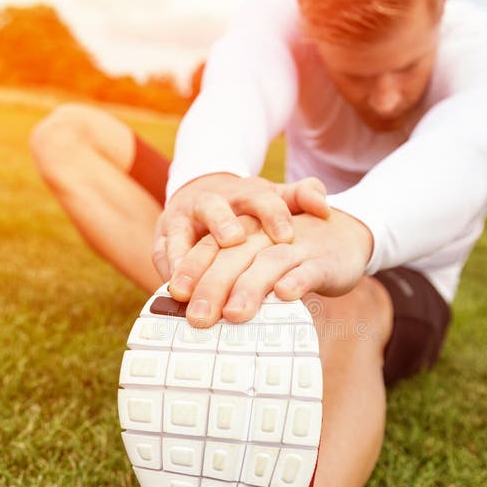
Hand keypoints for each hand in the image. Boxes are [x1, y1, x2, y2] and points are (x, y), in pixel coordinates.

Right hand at [152, 172, 329, 280]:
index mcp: (245, 195)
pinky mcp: (163, 234)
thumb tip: (325, 206)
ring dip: (186, 257)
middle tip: (234, 242)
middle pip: (215, 207)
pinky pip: (161, 250)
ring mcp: (184, 217)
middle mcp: (212, 202)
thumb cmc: (251, 210)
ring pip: (181, 230)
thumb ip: (302, 199)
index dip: (274, 215)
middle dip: (223, 223)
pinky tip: (174, 292)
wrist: (205, 196)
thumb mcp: (278, 200)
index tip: (287, 236)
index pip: (262, 198)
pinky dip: (167, 269)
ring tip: (188, 283)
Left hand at [168, 208, 373, 325]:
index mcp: (245, 233)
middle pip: (235, 256)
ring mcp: (297, 248)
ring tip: (233, 314)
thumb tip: (196, 315)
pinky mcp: (324, 261)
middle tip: (198, 317)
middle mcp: (266, 236)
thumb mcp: (259, 260)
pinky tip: (284, 296)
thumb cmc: (293, 256)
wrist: (348, 233)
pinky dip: (297, 281)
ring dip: (249, 288)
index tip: (175, 294)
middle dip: (213, 285)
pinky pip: (309, 270)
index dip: (192, 268)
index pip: (212, 247)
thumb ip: (232, 280)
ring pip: (269, 263)